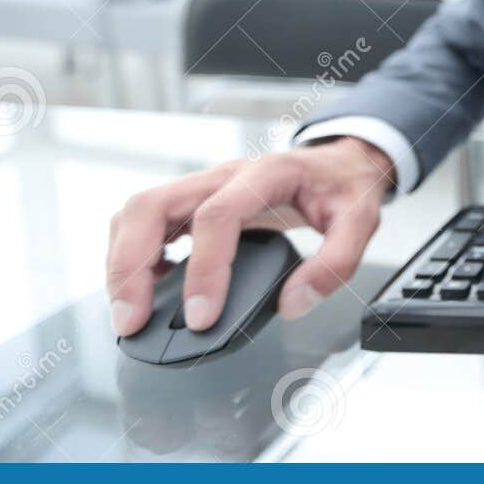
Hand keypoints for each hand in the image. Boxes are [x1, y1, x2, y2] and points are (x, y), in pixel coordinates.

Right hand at [106, 136, 394, 335]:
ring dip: (122, 261)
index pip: (217, 217)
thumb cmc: (344, 189)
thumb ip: (335, 263)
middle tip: (132, 320)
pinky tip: (147, 287)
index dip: (203, 269)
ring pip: (139, 211)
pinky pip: (147, 222)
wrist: (340, 163)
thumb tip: (292, 304)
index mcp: (265, 175)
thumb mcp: (361, 221)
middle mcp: (224, 176)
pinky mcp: (194, 201)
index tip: (201, 318)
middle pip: (153, 206)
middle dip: (131, 266)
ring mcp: (204, 185)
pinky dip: (134, 254)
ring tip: (129, 311)